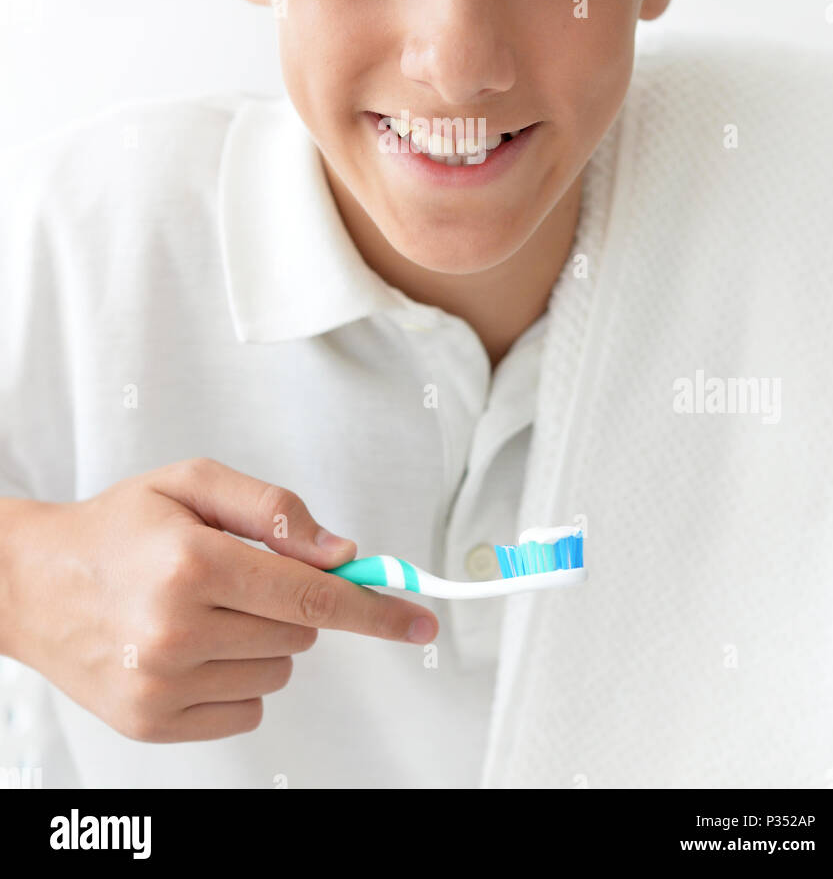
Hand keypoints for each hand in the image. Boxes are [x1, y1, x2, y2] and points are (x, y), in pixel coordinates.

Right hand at [7, 457, 438, 741]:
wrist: (35, 584)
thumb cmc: (119, 527)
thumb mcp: (193, 483)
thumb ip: (275, 509)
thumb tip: (342, 555)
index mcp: (193, 562)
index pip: (311, 597)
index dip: (373, 610)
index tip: (419, 621)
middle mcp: (177, 630)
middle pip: (299, 635)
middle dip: (288, 604)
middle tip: (237, 576)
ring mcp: (163, 686)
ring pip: (278, 673)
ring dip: (261, 641)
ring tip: (203, 608)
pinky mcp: (153, 724)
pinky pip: (246, 710)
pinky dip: (237, 679)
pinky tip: (192, 647)